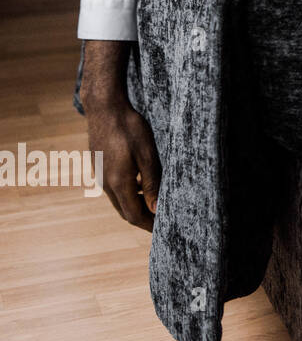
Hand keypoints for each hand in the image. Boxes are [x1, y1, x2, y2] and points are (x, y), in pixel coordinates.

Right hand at [85, 98, 160, 231]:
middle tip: (163, 222)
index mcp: (118, 183)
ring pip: (120, 201)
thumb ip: (151, 183)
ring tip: (156, 207)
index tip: (163, 231)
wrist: (105, 109)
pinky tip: (143, 188)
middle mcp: (105, 183)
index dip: (149, 226)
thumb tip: (156, 209)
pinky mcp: (99, 168)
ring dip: (136, 207)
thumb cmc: (129, 128)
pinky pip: (115, 189)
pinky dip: (129, 195)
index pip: (134, 215)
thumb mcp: (147, 155)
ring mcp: (100, 176)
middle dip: (144, 219)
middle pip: (126, 211)